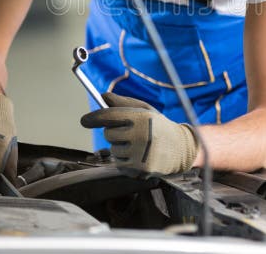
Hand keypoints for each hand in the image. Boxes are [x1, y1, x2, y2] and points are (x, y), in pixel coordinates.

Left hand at [80, 92, 197, 176]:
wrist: (180, 148)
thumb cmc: (159, 126)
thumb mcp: (144, 110)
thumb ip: (123, 104)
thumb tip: (103, 96)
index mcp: (141, 117)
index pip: (110, 116)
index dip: (94, 118)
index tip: (85, 120)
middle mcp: (140, 135)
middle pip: (108, 134)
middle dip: (114, 132)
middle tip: (129, 132)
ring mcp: (140, 154)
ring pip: (113, 150)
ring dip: (120, 147)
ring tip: (137, 144)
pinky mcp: (139, 169)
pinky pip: (119, 163)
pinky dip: (124, 160)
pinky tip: (138, 155)